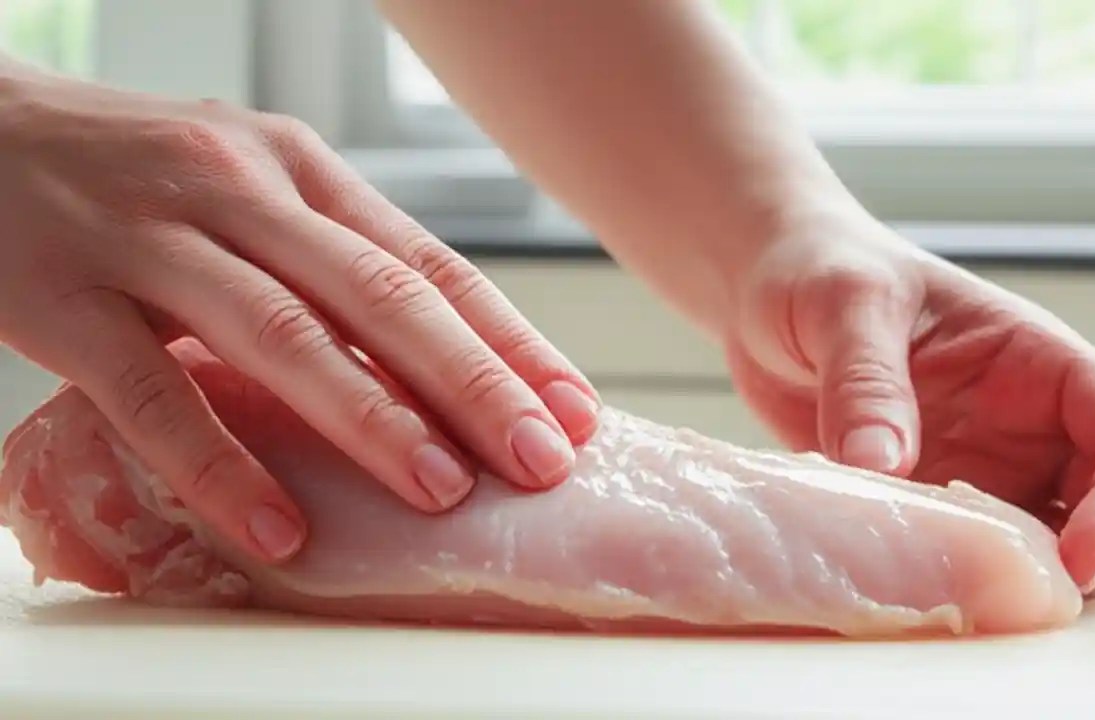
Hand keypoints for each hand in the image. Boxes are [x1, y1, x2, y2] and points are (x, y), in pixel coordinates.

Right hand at [0, 63, 598, 563]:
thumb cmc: (137, 174)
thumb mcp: (252, 188)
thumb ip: (333, 258)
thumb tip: (438, 360)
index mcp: (302, 169)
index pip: (429, 263)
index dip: (509, 341)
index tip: (572, 409)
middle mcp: (241, 190)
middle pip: (379, 296)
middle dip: (472, 383)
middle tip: (538, 460)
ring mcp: (151, 239)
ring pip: (283, 334)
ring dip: (371, 419)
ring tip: (439, 490)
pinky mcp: (62, 296)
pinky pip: (152, 392)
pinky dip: (221, 465)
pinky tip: (279, 525)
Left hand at [724, 201, 1094, 595]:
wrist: (763, 293)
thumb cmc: (817, 268)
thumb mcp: (843, 304)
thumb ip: (867, 380)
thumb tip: (886, 466)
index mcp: (1034, 359)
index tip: (1082, 554)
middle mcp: (1025, 421)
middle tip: (1031, 598)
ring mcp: (984, 468)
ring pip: (1058, 541)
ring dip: (1037, 580)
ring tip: (975, 599)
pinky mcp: (931, 504)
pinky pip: (973, 557)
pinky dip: (968, 583)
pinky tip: (922, 588)